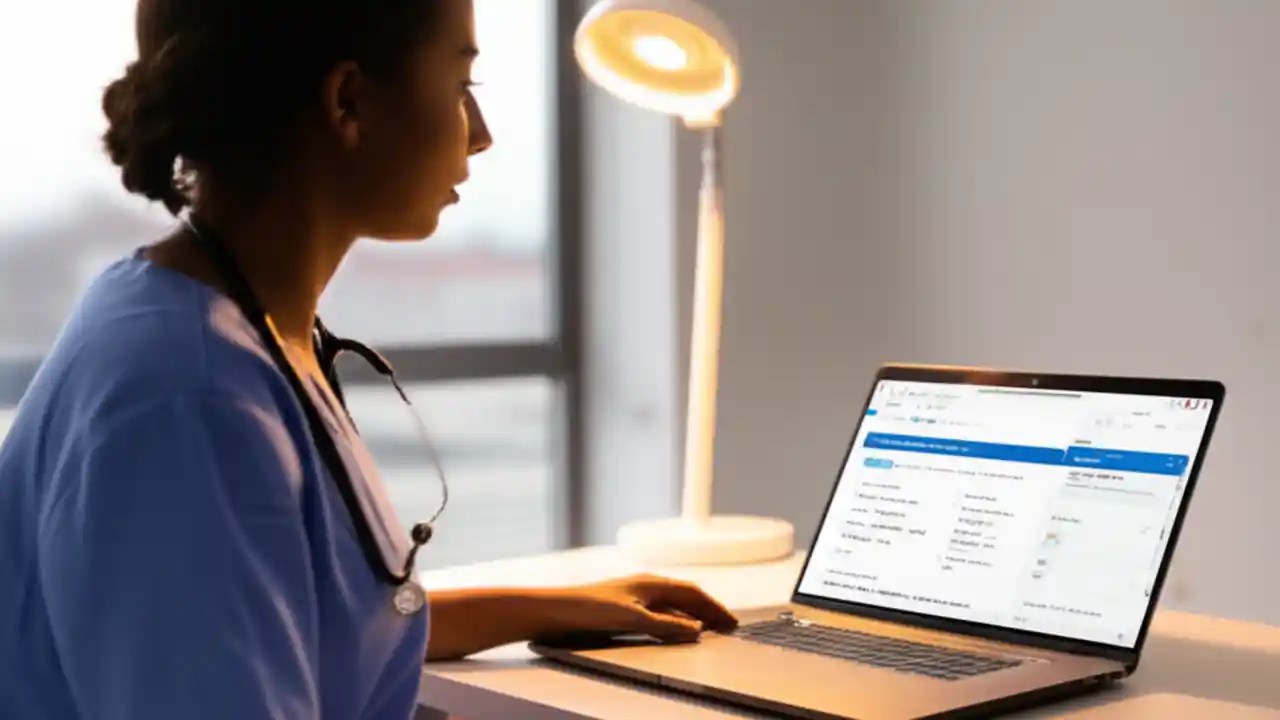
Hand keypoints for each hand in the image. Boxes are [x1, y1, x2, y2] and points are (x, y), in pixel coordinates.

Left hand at [536, 574, 738, 643]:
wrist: (555, 610)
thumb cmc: (589, 608)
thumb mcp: (632, 617)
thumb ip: (665, 624)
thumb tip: (697, 629)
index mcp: (650, 582)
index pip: (692, 592)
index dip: (713, 606)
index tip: (731, 621)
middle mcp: (644, 586)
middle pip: (684, 597)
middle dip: (707, 610)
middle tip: (727, 627)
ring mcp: (634, 596)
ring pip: (672, 606)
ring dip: (692, 617)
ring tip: (708, 630)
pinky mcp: (623, 609)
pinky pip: (658, 614)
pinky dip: (674, 622)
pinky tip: (675, 632)